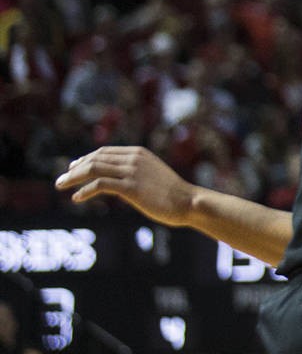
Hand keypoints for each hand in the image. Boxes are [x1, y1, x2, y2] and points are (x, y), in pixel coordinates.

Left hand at [56, 147, 193, 223]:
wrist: (188, 202)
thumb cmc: (172, 193)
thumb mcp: (153, 174)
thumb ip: (135, 172)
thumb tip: (117, 180)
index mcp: (138, 153)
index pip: (104, 152)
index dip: (85, 159)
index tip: (73, 168)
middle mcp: (133, 158)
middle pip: (95, 159)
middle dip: (75, 168)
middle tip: (61, 179)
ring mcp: (132, 172)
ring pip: (93, 169)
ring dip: (73, 177)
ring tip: (61, 186)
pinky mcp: (130, 187)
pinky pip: (99, 185)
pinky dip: (85, 191)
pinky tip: (77, 198)